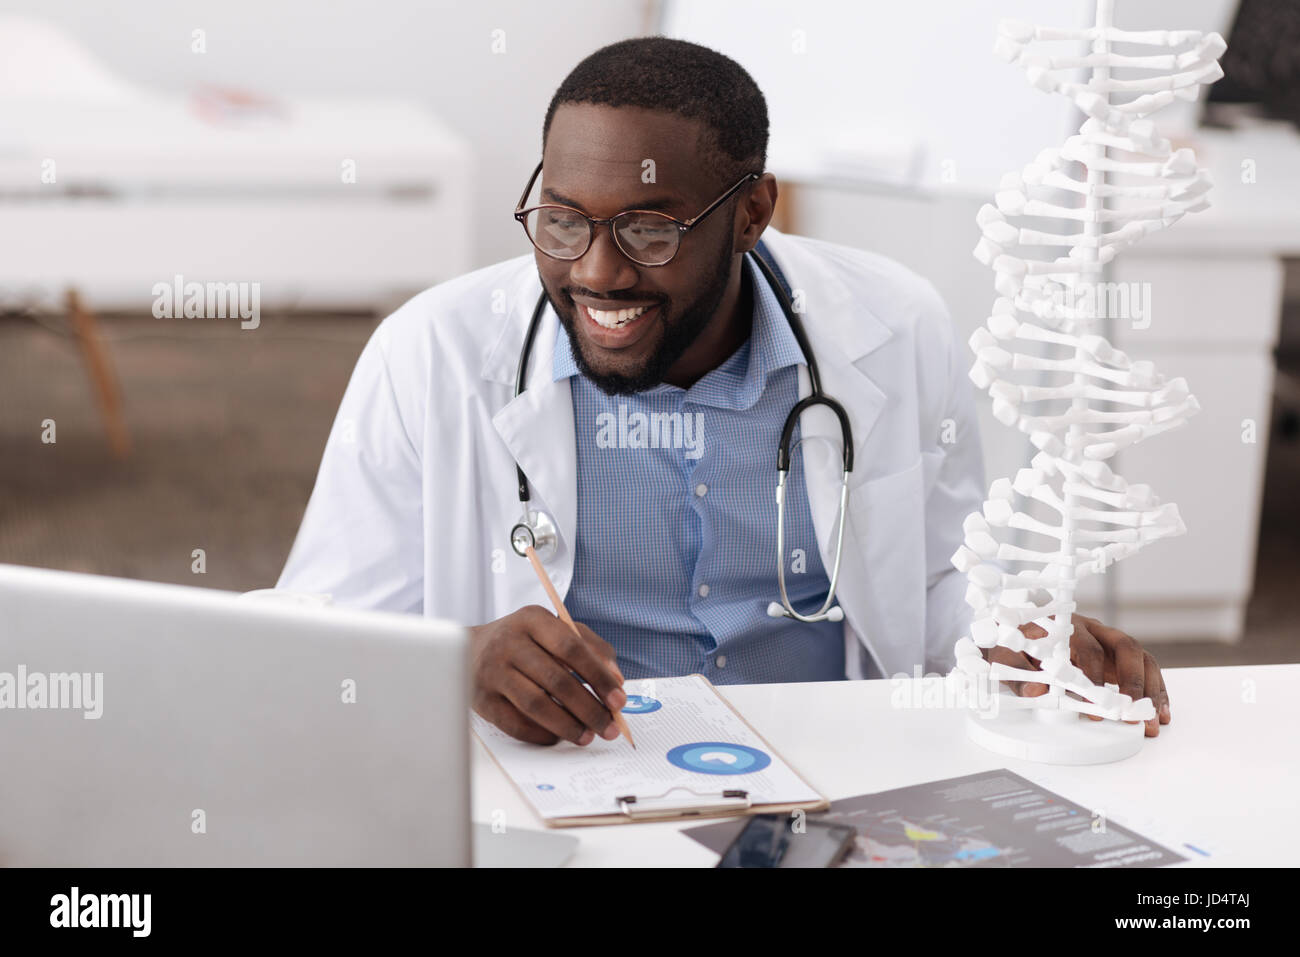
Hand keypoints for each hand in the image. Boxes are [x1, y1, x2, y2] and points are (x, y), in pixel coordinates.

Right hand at [470, 605, 626, 745]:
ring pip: (536, 705)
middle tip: (609, 728)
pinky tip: (557, 736)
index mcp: (532, 619)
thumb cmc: (526, 641)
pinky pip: (515, 724)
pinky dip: (541, 734)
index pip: (571, 648)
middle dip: (589, 709)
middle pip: (556, 680)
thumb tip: (616, 681)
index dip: (598, 676)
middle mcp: (509, 642)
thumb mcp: (556, 630)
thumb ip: (592, 648)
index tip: (619, 700)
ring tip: (587, 736)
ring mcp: (492, 672)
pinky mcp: (482, 700)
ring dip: (567, 726)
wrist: (471, 649)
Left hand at [986, 613, 1170, 736]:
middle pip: (1124, 645)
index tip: (1093, 704)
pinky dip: (1155, 690)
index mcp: (1065, 626)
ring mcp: (1108, 642)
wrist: (1013, 633)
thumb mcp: (1006, 658)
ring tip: (1152, 719)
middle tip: (1131, 711)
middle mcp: (1093, 630)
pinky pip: (1145, 669)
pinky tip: (1159, 713)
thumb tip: (1037, 691)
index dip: (1092, 676)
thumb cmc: (1013, 645)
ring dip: (1150, 689)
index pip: (1087, 648)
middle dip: (1132, 680)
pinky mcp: (1118, 658)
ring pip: (1140, 657)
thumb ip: (1018, 674)